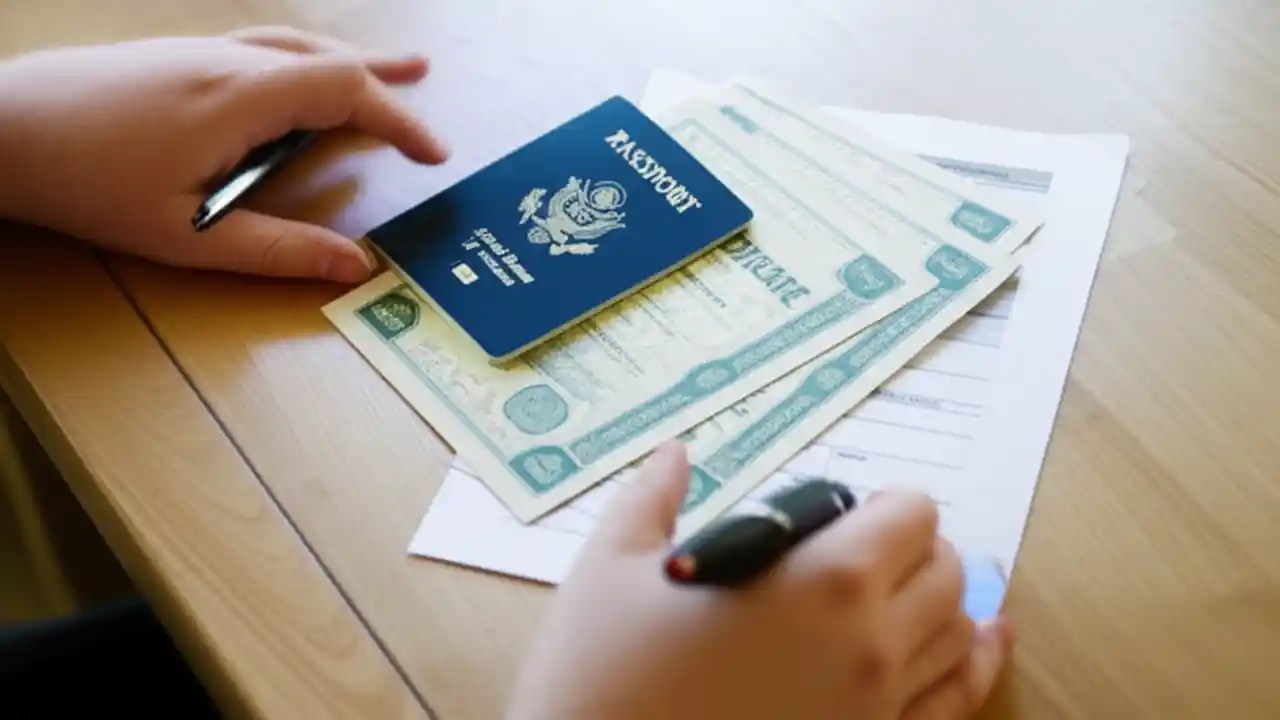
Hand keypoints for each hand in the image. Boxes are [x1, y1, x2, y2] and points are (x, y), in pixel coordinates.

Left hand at [0, 27, 446, 281]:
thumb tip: (357, 268)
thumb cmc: (91, 185)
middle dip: (384, 81)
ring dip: (348, 60)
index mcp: (242, 97)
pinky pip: (262, 45)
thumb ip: (279, 250)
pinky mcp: (175, 53)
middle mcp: (229, 60)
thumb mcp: (190, 238)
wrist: (0, 127)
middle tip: (427, 93)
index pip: (346, 90)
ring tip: (391, 67)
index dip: (399, 119)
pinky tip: (300, 73)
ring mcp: (200, 49)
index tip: (433, 153)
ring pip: (294, 44)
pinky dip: (305, 58)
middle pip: (328, 57)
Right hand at [509, 442, 1012, 719]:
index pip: (911, 515)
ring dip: (938, 599)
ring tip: (899, 591)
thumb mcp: (611, 569)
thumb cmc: (600, 675)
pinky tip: (989, 638)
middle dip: (912, 547)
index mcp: (823, 581)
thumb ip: (651, 496)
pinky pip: (957, 703)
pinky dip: (979, 664)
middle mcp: (873, 643)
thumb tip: (673, 453)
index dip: (884, 504)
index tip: (847, 513)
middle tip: (862, 549)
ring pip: (959, 632)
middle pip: (946, 568)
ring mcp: (879, 709)